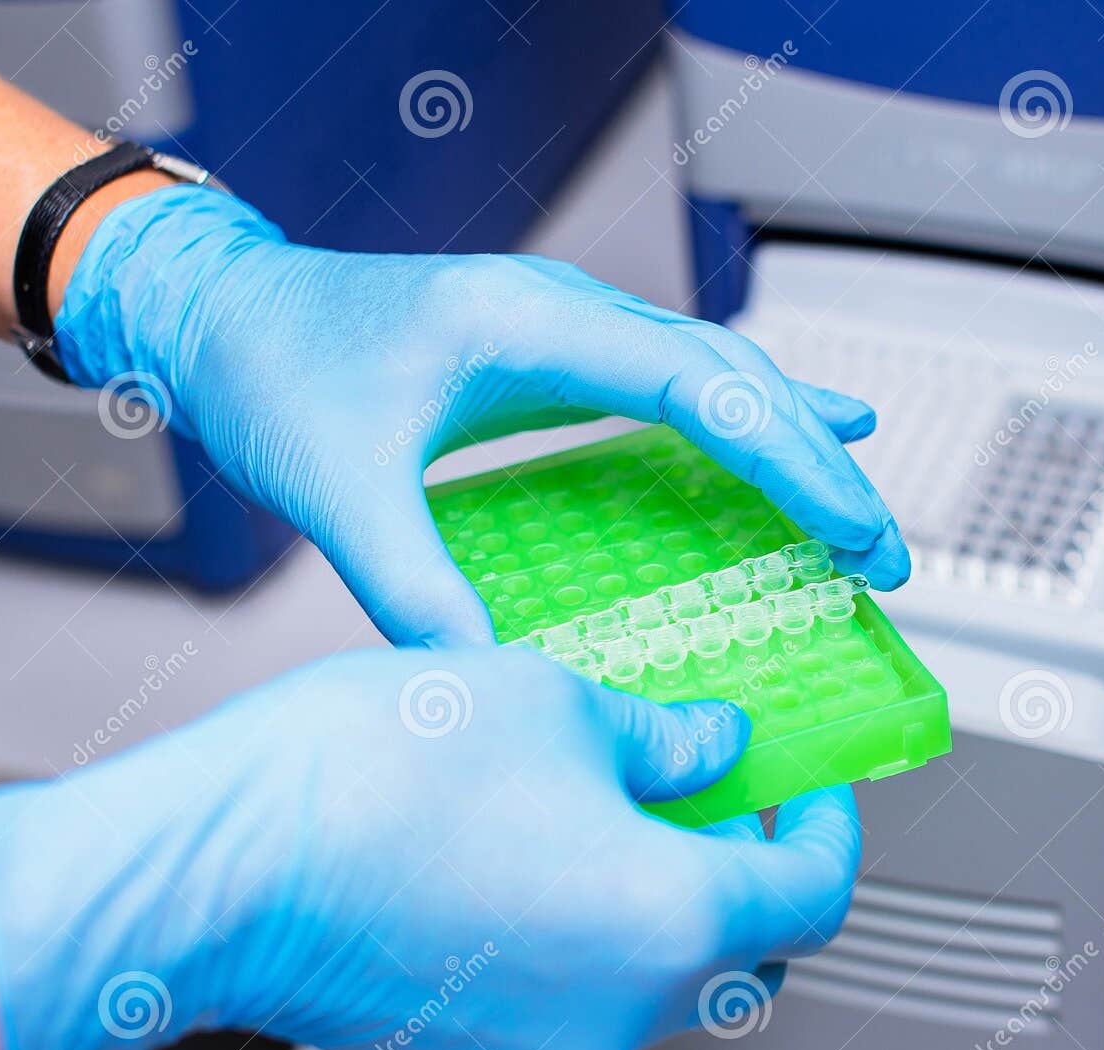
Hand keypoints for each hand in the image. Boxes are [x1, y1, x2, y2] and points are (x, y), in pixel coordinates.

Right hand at [0, 646, 859, 1049]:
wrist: (222, 864)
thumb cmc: (370, 781)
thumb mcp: (555, 703)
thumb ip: (664, 738)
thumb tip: (714, 746)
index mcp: (672, 925)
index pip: (813, 896)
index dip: (825, 829)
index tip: (807, 786)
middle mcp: (622, 1017)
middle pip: (743, 956)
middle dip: (747, 873)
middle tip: (712, 793)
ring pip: (656, 984)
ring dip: (662, 905)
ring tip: (611, 809)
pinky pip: (575, 1003)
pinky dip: (589, 940)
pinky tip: (536, 858)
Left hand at [54, 185, 908, 645]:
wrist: (221, 311)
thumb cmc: (270, 371)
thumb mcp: (337, 490)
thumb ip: (412, 588)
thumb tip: (491, 684)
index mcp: (527, 326)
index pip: (701, 386)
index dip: (792, 458)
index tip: (856, 528)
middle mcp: (559, 311)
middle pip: (729, 374)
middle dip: (815, 459)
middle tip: (882, 547)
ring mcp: (557, 324)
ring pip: (709, 370)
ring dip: (787, 433)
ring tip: (857, 499)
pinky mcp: (544, 353)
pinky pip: (665, 382)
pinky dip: (730, 419)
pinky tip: (769, 440)